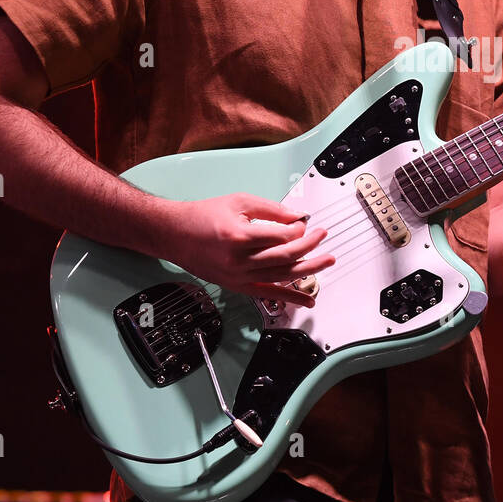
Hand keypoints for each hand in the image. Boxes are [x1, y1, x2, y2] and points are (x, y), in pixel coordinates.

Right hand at [160, 193, 333, 306]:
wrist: (176, 235)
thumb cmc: (203, 216)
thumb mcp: (239, 202)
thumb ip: (271, 210)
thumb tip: (297, 217)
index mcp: (239, 236)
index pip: (281, 237)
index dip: (298, 229)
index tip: (304, 223)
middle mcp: (240, 261)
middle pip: (285, 257)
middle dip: (309, 246)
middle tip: (322, 236)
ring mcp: (239, 277)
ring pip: (282, 276)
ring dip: (308, 270)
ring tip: (327, 261)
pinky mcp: (238, 286)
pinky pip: (270, 294)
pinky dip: (291, 297)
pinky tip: (308, 299)